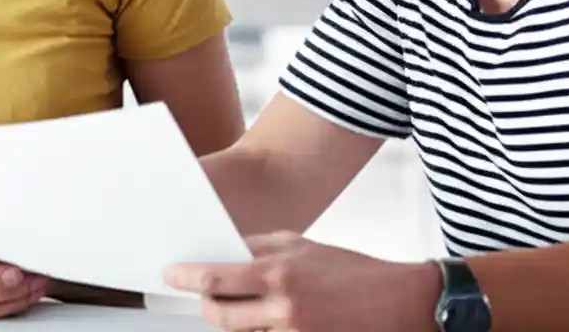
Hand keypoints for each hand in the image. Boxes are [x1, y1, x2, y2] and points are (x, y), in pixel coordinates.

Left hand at [164, 231, 439, 331]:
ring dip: (231, 320)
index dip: (186, 278)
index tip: (171, 275)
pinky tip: (261, 319)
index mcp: (278, 272)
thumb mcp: (303, 245)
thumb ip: (261, 248)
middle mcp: (282, 307)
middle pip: (219, 314)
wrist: (398, 302)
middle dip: (204, 305)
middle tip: (199, 296)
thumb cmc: (350, 269)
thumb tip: (225, 251)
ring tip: (230, 306)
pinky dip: (257, 331)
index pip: (216, 278)